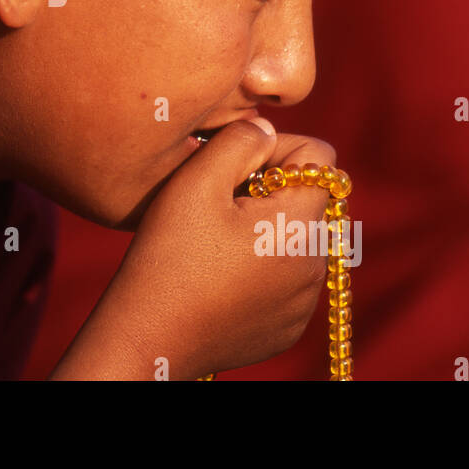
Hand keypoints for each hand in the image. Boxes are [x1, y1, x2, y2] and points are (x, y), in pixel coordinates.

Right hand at [103, 117, 336, 378]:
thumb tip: (266, 131)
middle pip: (308, 198)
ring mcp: (304, 302)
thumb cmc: (168, 257)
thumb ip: (240, 140)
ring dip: (265, 229)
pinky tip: (219, 276)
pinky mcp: (287, 327)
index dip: (276, 147)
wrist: (149, 337)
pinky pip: (287, 279)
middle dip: (269, 189)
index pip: (319, 156)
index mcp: (301, 222)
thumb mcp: (196, 181)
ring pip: (297, 238)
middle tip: (216, 204)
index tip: (233, 165)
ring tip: (213, 242)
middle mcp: (316, 264)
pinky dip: (262, 268)